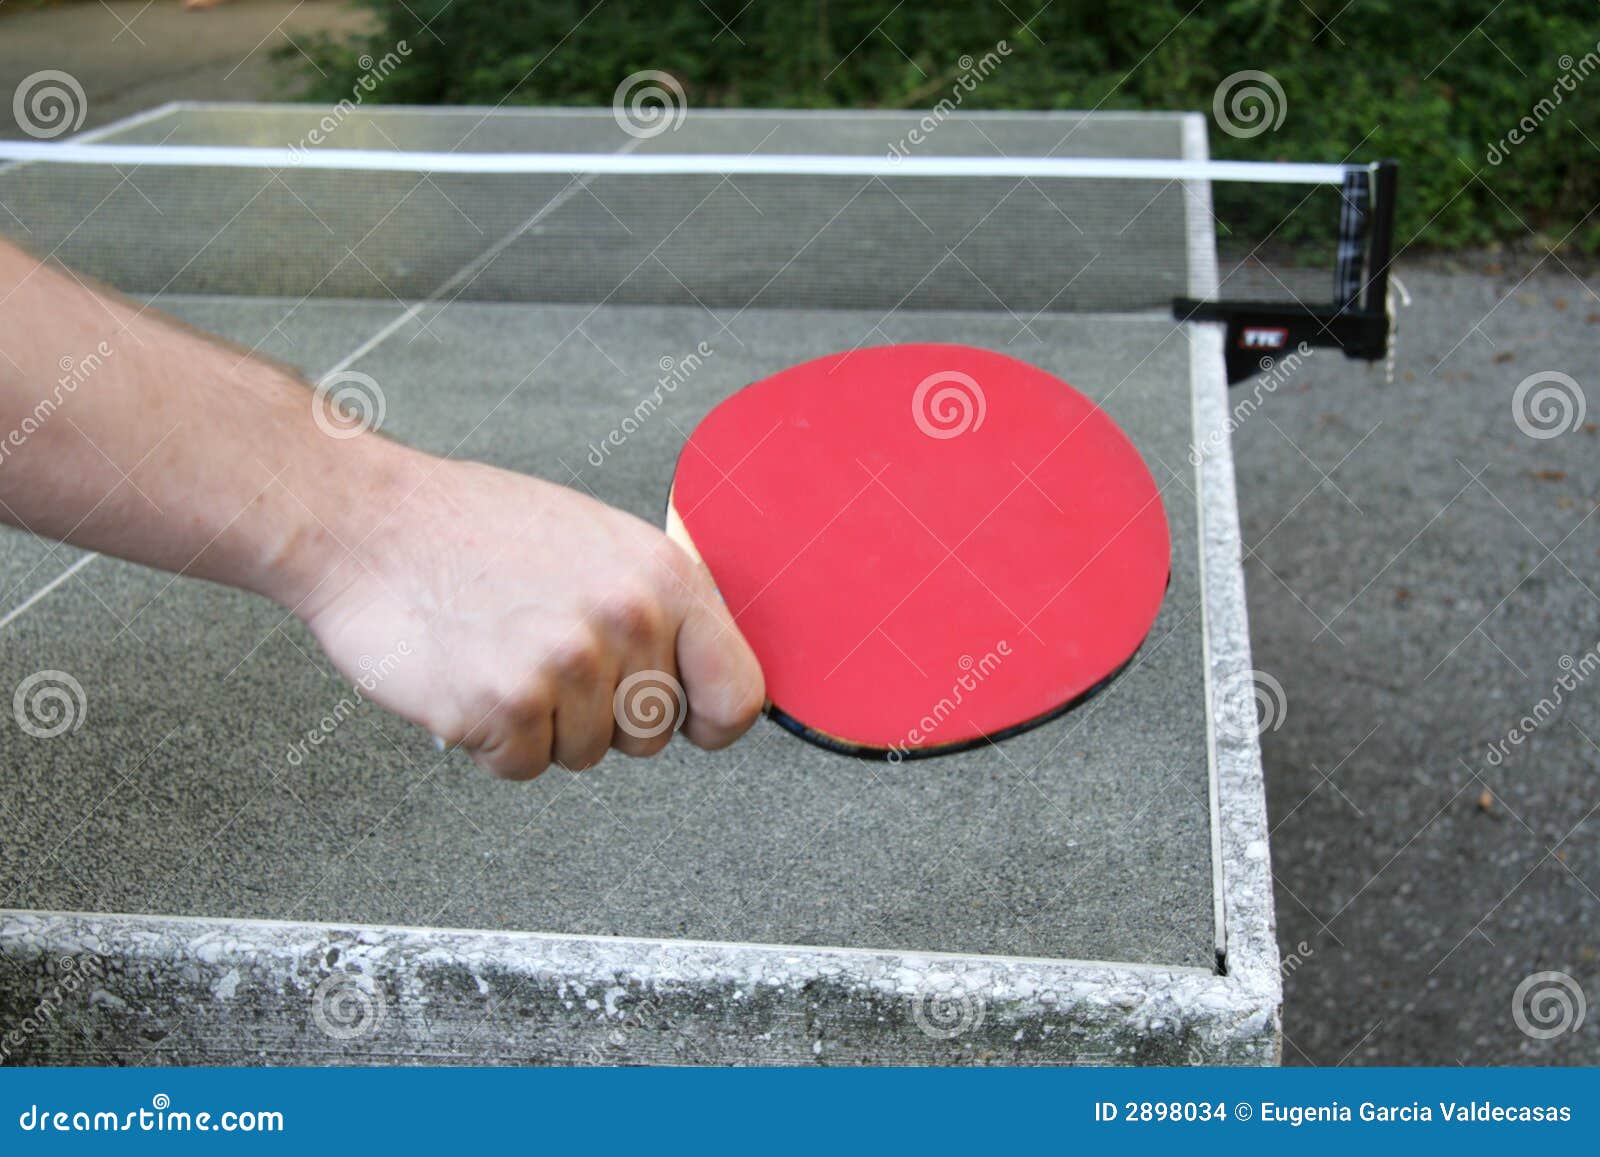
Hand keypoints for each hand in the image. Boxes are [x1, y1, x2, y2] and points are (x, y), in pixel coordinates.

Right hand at [292, 453, 764, 778]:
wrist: (368, 523)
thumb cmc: (477, 529)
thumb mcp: (601, 543)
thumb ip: (658, 607)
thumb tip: (706, 672)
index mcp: (665, 576)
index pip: (739, 694)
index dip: (709, 721)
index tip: (686, 722)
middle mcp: (628, 618)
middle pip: (653, 736)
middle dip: (604, 716)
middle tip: (548, 656)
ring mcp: (566, 663)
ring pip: (585, 754)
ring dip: (542, 724)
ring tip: (502, 650)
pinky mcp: (503, 704)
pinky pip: (523, 766)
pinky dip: (492, 740)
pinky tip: (469, 675)